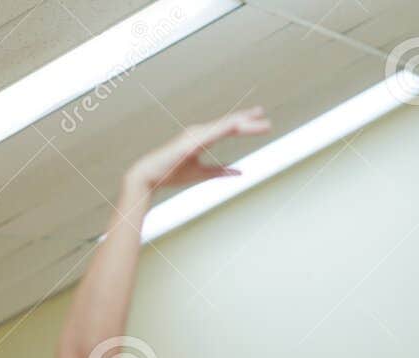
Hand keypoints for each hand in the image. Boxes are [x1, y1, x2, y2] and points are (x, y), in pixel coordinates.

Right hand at [127, 108, 269, 193]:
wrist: (150, 177)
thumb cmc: (172, 174)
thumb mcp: (202, 174)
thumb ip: (221, 172)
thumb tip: (241, 173)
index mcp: (203, 137)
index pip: (228, 128)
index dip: (246, 124)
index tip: (262, 121)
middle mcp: (200, 132)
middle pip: (229, 124)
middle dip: (249, 122)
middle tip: (268, 122)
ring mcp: (195, 135)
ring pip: (223, 126)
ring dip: (242, 122)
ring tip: (258, 119)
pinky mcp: (190, 143)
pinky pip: (211, 134)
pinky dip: (224, 129)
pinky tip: (237, 125)